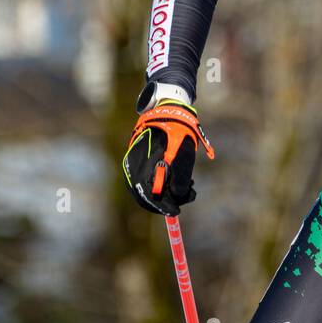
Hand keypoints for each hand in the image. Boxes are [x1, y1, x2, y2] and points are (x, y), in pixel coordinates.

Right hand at [122, 99, 214, 214]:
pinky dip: (161, 185)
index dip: (162, 206)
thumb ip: (180, 177)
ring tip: (188, 187)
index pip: (148, 194)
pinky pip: (146, 181)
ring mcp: (133, 165)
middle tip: (185, 199)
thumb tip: (176, 197)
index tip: (176, 211)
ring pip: (146, 189)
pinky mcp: (138, 164)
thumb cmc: (177, 131)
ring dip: (166, 193)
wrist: (167, 111)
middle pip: (146, 195)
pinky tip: (177, 181)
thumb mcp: (184, 154)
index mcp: (143, 163)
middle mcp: (134, 166)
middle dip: (166, 201)